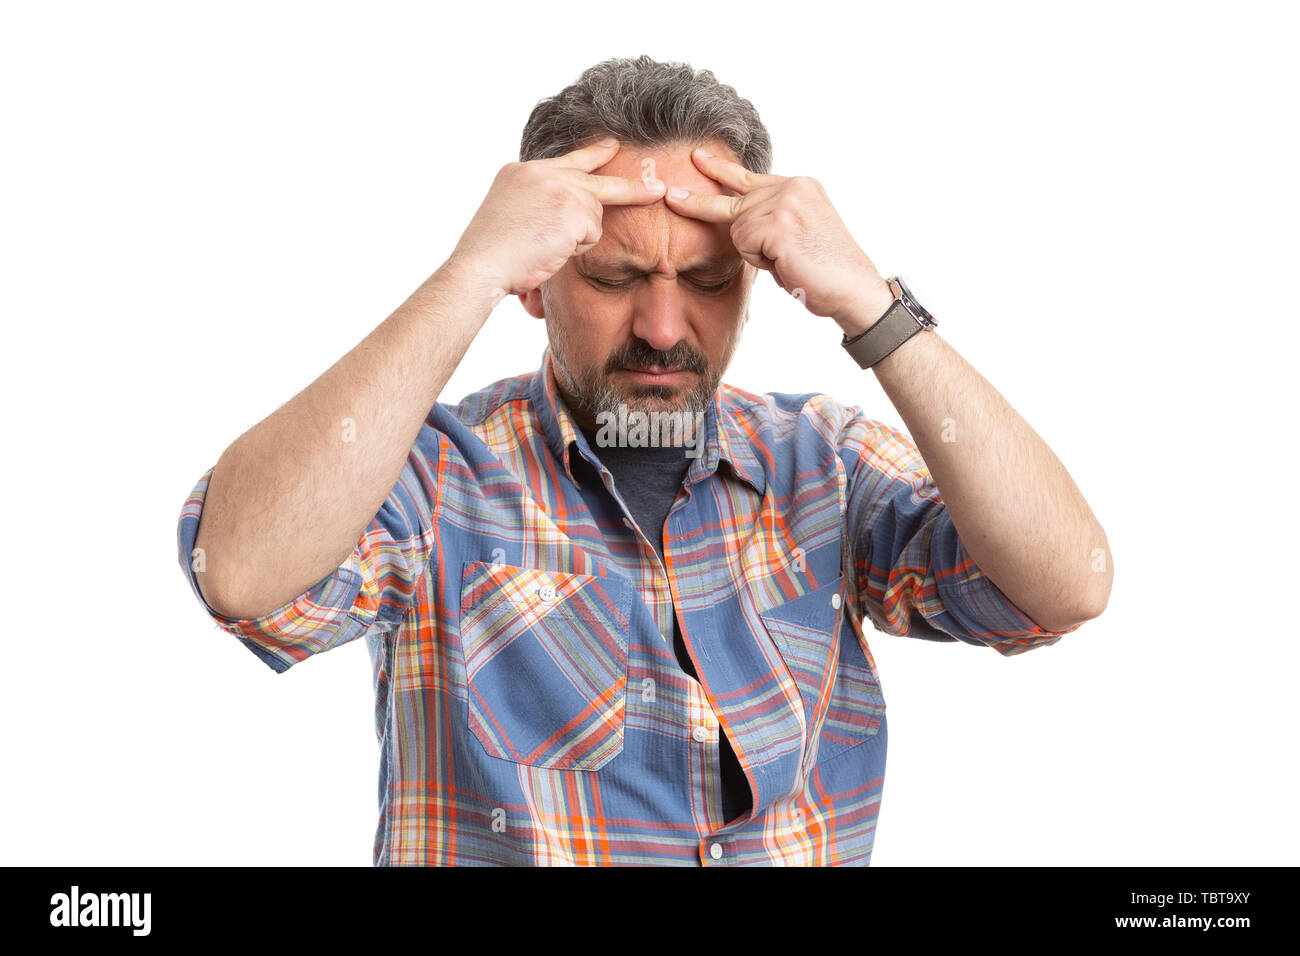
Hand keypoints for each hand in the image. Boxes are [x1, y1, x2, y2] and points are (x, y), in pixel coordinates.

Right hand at [448, 139, 666, 302]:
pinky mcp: (573, 207)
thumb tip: (564, 219)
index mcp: (521, 172)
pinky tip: (550, 248)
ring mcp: (559, 187)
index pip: (565, 160)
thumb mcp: (509, 215)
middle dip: (631, 186)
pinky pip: (592, 235)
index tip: (611, 145)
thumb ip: (538, 205)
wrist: (480, 264)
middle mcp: (541, 172)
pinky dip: (576, 249)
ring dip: (577, 239)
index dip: (593, 154)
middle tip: (657, 189)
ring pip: (593, 215)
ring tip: (543, 246)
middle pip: (596, 177)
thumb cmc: (490, 255)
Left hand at [664, 148, 893, 333]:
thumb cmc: (824, 272)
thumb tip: (735, 221)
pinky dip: (760, 261)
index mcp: (800, 186)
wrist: (854, 290)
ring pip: (737, 228)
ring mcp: (786, 203)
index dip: (719, 169)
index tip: (697, 158)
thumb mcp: (796, 233)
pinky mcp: (778, 224)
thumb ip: (769, 219)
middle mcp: (793, 187)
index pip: (749, 177)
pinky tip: (787, 263)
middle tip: (671, 195)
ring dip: (756, 254)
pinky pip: (743, 244)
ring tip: (788, 261)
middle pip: (732, 201)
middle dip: (698, 204)